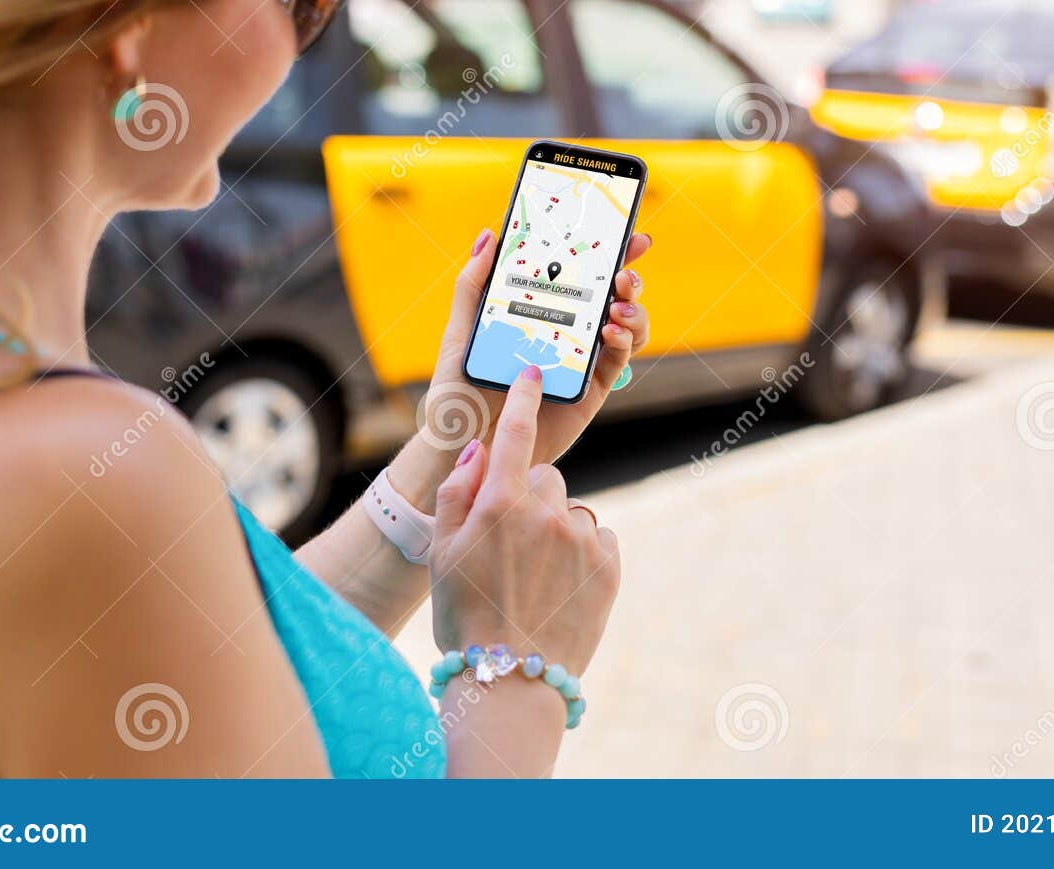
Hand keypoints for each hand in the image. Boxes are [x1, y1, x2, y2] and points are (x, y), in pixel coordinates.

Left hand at [392, 227, 651, 511]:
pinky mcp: (592, 390)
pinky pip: (618, 361)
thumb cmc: (459, 389)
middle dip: (628, 276)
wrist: (466, 445)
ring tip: (616, 308)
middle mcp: (568, 332)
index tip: (625, 232)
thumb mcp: (460, 332)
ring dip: (632, 310)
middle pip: (611, 295)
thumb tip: (489, 235)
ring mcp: (583, 360)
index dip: (606, 251)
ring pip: (625, 325)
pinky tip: (610, 332)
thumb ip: (473, 285)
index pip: (578, 274)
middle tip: (624, 272)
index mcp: (541, 311)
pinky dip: (623, 342)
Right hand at [429, 365, 620, 673]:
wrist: (511, 682)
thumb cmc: (465, 617)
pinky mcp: (610, 565)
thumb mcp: (444, 552)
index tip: (535, 370)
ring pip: (570, 510)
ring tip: (535, 577)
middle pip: (544, 478)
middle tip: (510, 547)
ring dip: (555, 529)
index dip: (525, 396)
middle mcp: (545, 513)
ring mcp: (582, 539)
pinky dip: (583, 553)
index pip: (515, 432)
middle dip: (529, 499)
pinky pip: (598, 538)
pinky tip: (561, 586)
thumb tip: (483, 448)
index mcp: (499, 504)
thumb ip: (459, 491)